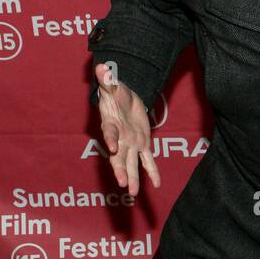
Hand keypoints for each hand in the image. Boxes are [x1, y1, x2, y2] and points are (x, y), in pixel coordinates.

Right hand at [95, 62, 160, 196]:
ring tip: (132, 192)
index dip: (111, 140)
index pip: (110, 133)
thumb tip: (102, 66)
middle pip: (118, 156)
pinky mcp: (141, 145)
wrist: (124, 99)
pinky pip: (147, 161)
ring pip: (130, 163)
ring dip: (132, 177)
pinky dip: (152, 172)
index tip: (112, 148)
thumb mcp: (112, 85)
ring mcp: (130, 144)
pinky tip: (156, 184)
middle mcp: (119, 138)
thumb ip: (107, 79)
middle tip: (122, 183)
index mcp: (111, 124)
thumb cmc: (115, 93)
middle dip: (120, 169)